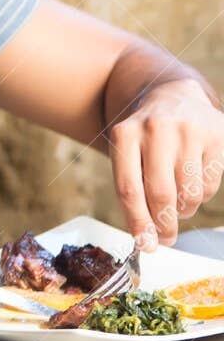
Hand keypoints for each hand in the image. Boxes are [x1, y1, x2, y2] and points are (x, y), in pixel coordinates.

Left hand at [108, 79, 223, 247]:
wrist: (172, 95)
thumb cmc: (144, 137)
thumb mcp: (126, 153)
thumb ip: (133, 189)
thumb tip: (147, 239)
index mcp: (124, 134)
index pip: (129, 189)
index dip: (138, 223)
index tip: (145, 245)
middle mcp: (155, 129)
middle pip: (160, 194)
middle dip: (163, 225)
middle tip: (166, 239)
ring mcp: (189, 129)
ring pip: (189, 192)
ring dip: (184, 210)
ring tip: (178, 206)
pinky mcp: (216, 134)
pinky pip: (210, 183)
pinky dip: (201, 195)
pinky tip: (192, 183)